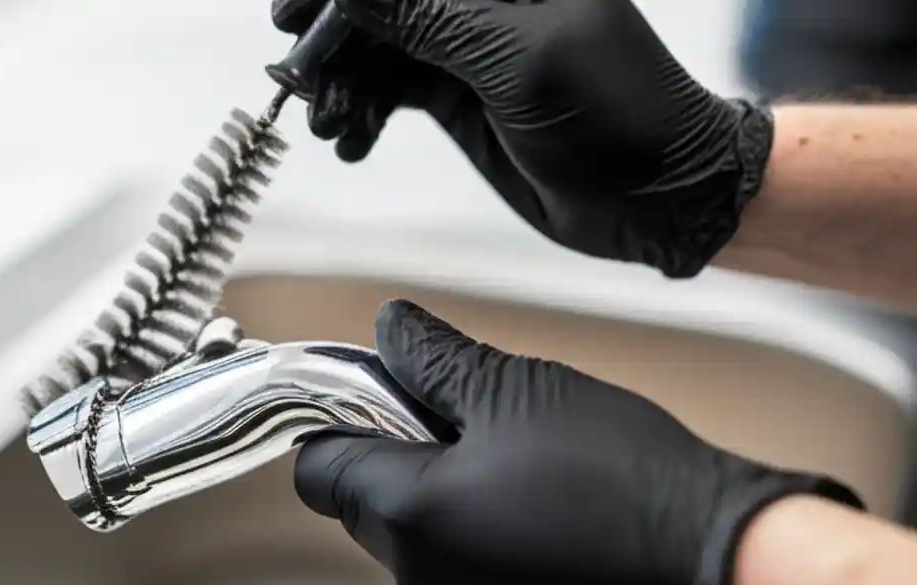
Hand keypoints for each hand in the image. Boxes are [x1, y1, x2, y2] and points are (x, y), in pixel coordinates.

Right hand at [270, 0, 774, 277]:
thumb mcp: (518, 61)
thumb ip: (431, 18)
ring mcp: (468, 43)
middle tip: (299, 79)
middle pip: (386, 2)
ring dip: (344, 83)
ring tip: (329, 124)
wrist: (657, 196)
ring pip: (380, 44)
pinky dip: (365, 111)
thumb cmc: (619, 115)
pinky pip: (392, 87)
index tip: (294, 13)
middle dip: (337, 38)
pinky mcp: (459, 91)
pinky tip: (350, 139)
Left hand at [294, 300, 860, 584]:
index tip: (380, 399)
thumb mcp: (517, 388)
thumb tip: (392, 329)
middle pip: (372, 512)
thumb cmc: (623, 475)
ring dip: (453, 512)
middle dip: (406, 463)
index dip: (342, 425)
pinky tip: (556, 527)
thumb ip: (435, 359)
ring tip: (525, 472)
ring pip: (429, 554)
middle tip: (471, 423)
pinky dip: (497, 558)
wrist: (725, 567)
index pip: (320, 471)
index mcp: (410, 517)